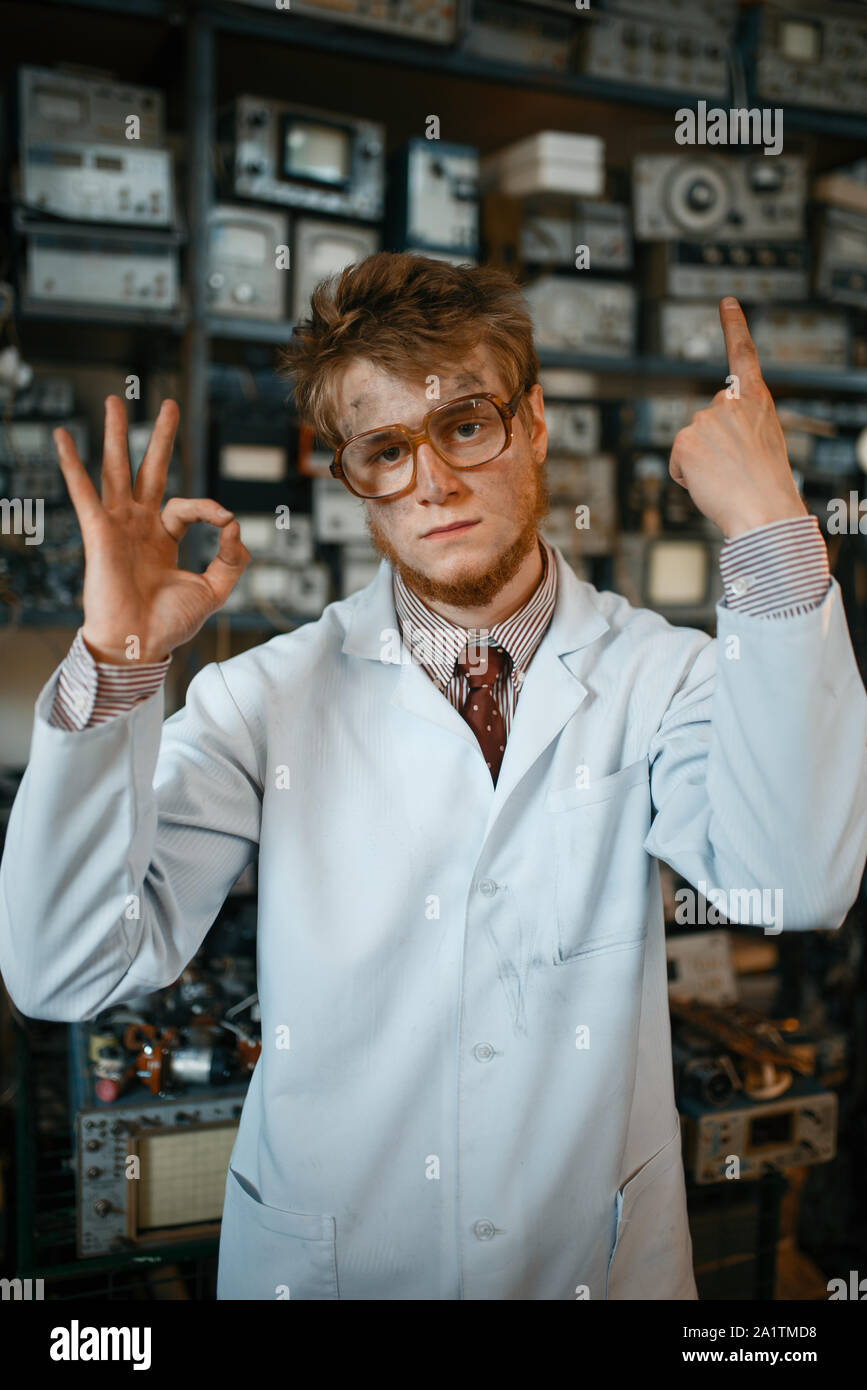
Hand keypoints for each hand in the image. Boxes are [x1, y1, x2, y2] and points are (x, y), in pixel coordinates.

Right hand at [53, 395, 249, 663]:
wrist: (140, 644)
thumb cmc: (169, 624)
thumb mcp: (213, 590)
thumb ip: (231, 560)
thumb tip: (236, 526)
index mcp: (164, 539)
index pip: (189, 506)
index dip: (212, 509)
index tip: (227, 522)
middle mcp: (139, 527)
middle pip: (150, 471)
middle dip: (160, 439)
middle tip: (169, 405)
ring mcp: (117, 526)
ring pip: (118, 470)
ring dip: (117, 435)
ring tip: (115, 401)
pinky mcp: (98, 531)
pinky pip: (83, 491)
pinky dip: (72, 464)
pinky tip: (64, 437)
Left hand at [668, 298, 807, 539]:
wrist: (764, 511)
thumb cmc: (766, 485)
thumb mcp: (764, 441)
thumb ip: (740, 424)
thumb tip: (710, 432)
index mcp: (756, 400)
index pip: (743, 354)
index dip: (734, 326)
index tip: (726, 301)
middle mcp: (729, 402)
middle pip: (706, 421)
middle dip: (713, 445)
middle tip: (736, 468)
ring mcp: (705, 418)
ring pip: (690, 443)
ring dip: (701, 463)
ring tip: (727, 478)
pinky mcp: (684, 439)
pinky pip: (677, 462)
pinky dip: (686, 476)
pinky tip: (709, 482)